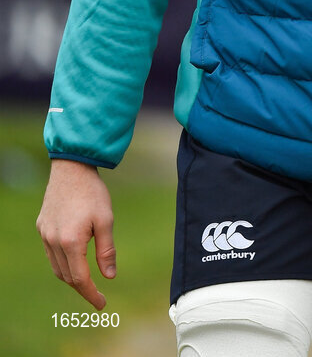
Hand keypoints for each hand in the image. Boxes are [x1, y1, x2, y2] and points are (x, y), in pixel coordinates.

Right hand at [36, 159, 115, 309]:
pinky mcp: (42, 227)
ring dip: (71, 276)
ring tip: (87, 280)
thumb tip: (109, 276)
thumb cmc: (93, 193)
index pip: (80, 278)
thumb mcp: (106, 220)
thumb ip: (106, 250)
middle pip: (66, 276)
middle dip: (82, 288)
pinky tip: (73, 259)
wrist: (72, 168)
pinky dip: (62, 262)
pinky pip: (51, 253)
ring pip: (56, 267)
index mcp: (71, 242)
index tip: (102, 304)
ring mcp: (45, 234)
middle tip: (98, 294)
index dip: (91, 294)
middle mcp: (53, 241)